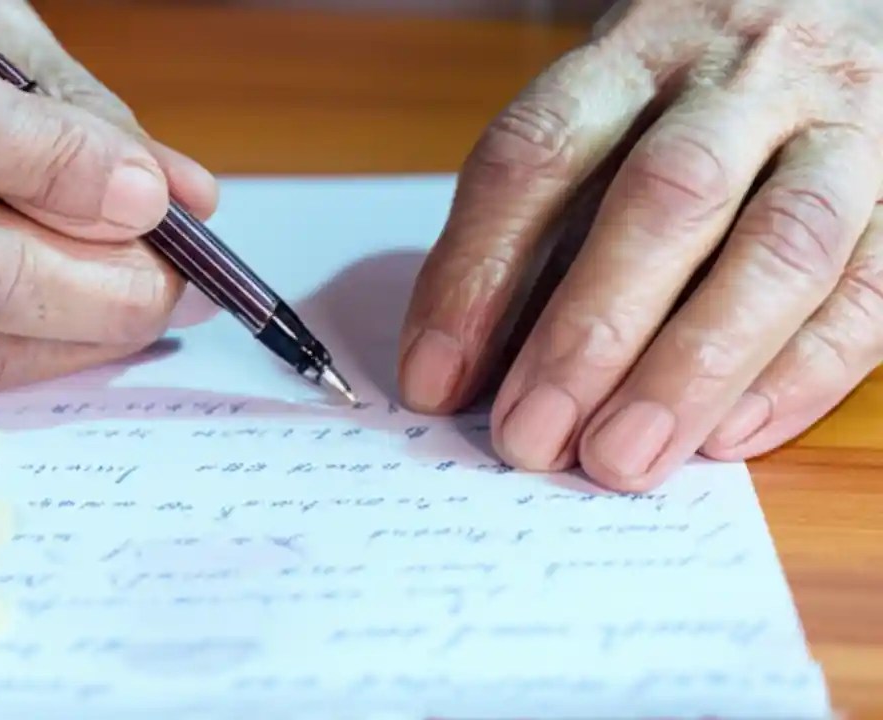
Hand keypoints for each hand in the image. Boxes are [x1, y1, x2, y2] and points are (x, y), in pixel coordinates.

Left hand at [399, 0, 882, 490]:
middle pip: (667, 198)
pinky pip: (873, 289)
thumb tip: (463, 372)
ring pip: (781, 246)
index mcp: (634, 53)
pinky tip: (728, 439)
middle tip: (529, 437)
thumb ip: (541, 234)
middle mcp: (743, 79)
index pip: (539, 153)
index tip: (432, 379)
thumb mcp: (601, 125)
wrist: (836, 5)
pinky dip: (799, 373)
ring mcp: (845, 131)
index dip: (476, 273)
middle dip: (589, 332)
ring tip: (621, 459)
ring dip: (694, 368)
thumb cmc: (686, 97)